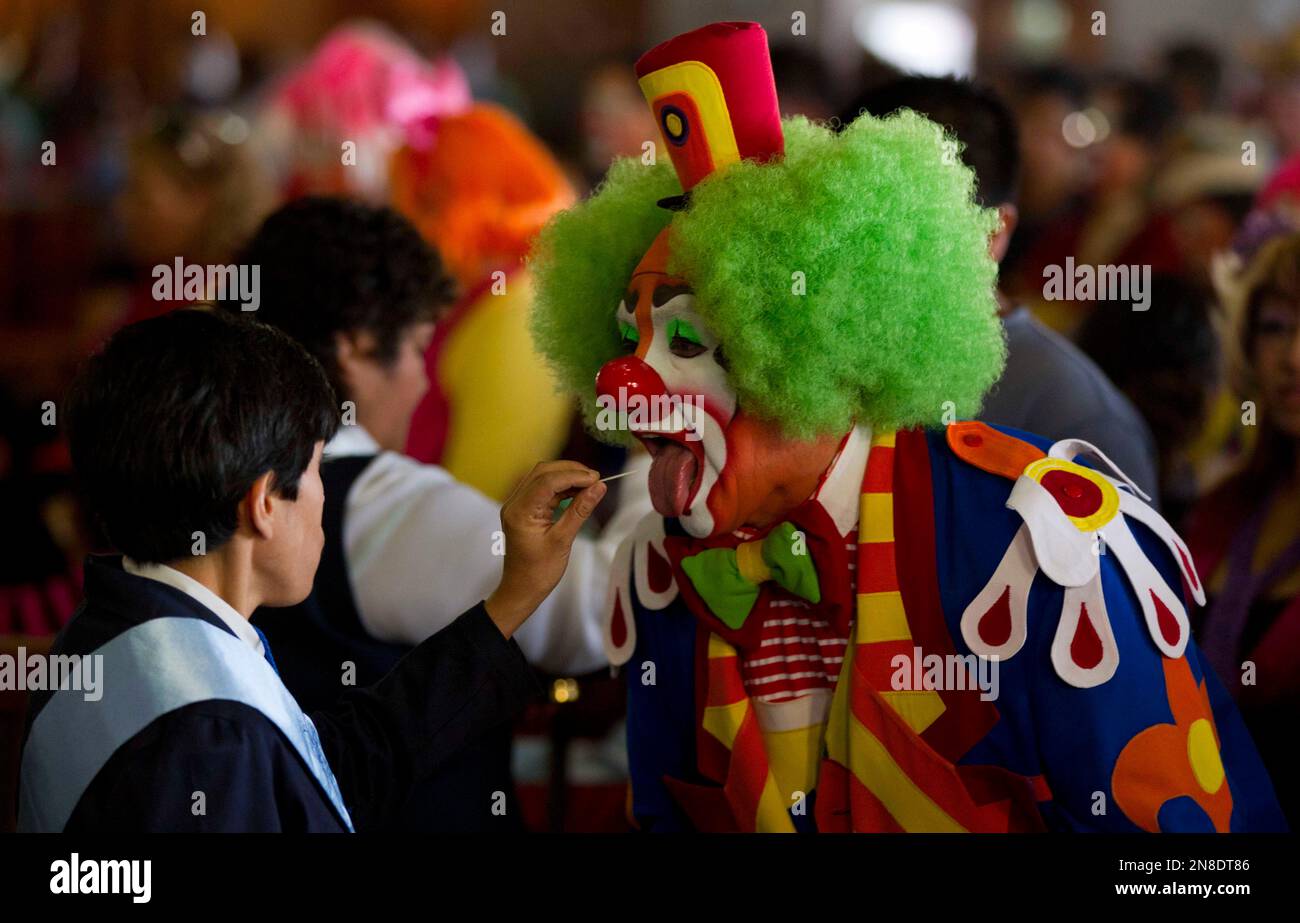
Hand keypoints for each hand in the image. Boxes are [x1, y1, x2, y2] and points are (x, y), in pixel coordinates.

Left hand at [484, 461, 606, 637]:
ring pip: (542, 478)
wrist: (521, 590)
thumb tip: (599, 487)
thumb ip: (580, 510)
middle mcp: (514, 503)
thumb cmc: (539, 572)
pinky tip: (578, 492)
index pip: (547, 481)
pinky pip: (543, 489)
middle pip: (543, 472)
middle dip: (570, 471)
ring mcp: (517, 505)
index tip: (597, 479)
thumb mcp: (563, 541)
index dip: (574, 475)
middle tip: (595, 479)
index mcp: (520, 511)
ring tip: (590, 484)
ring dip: (566, 477)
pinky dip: (561, 487)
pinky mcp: (524, 509)